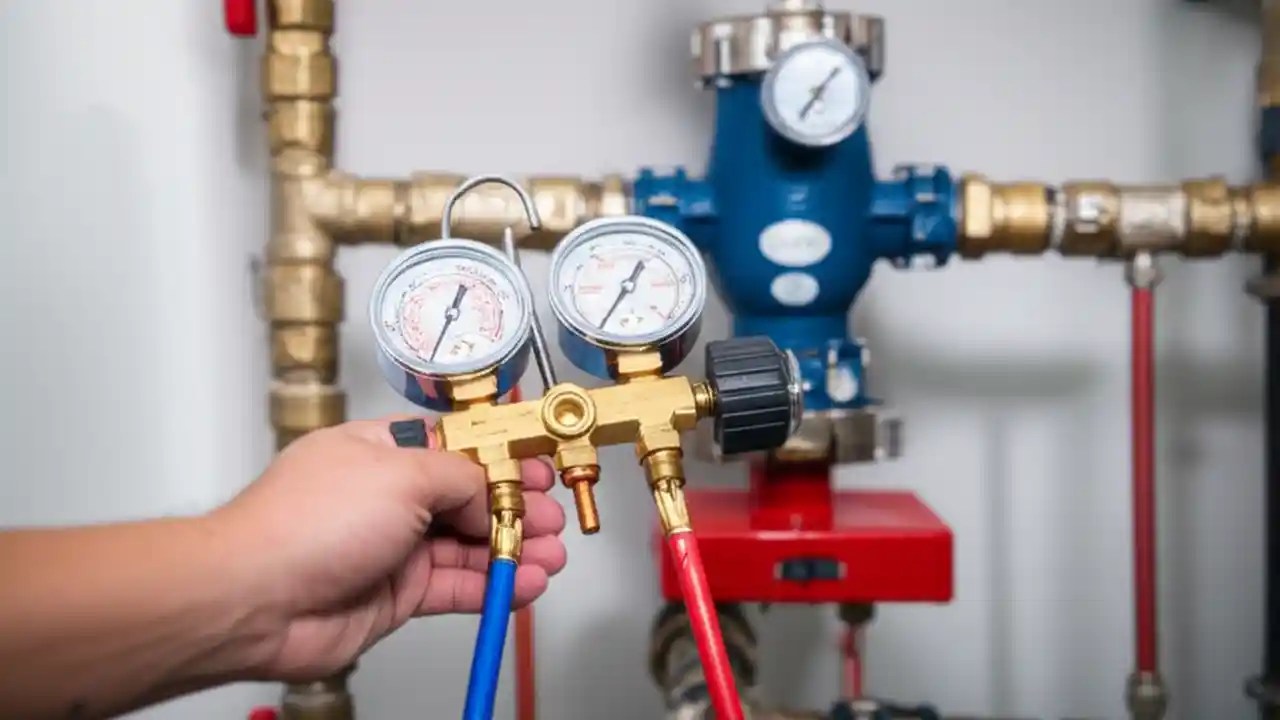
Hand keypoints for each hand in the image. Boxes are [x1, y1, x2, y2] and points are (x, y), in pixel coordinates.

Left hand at [210, 417, 565, 680]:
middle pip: (467, 497)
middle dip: (514, 506)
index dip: (500, 455)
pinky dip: (491, 586)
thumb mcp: (400, 474)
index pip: (456, 445)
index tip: (535, 463)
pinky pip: (456, 587)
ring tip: (548, 554)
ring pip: (466, 546)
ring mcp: (390, 547)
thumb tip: (486, 491)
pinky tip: (519, 584)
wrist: (256, 600)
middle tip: (549, 515)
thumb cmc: (300, 525)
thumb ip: (458, 477)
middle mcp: (386, 497)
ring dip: (511, 549)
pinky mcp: (394, 594)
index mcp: (381, 451)